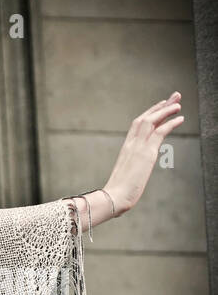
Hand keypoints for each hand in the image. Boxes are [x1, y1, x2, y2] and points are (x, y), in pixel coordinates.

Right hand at [102, 92, 183, 215]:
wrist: (114, 197)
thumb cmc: (118, 192)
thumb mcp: (125, 176)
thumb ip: (132, 170)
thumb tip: (133, 177)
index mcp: (126, 149)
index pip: (138, 125)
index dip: (151, 113)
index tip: (161, 106)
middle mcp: (131, 144)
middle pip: (145, 118)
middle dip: (161, 106)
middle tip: (174, 96)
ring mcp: (138, 148)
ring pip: (152, 121)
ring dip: (166, 110)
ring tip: (178, 104)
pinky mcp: (146, 153)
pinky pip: (160, 132)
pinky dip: (170, 123)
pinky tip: (180, 118)